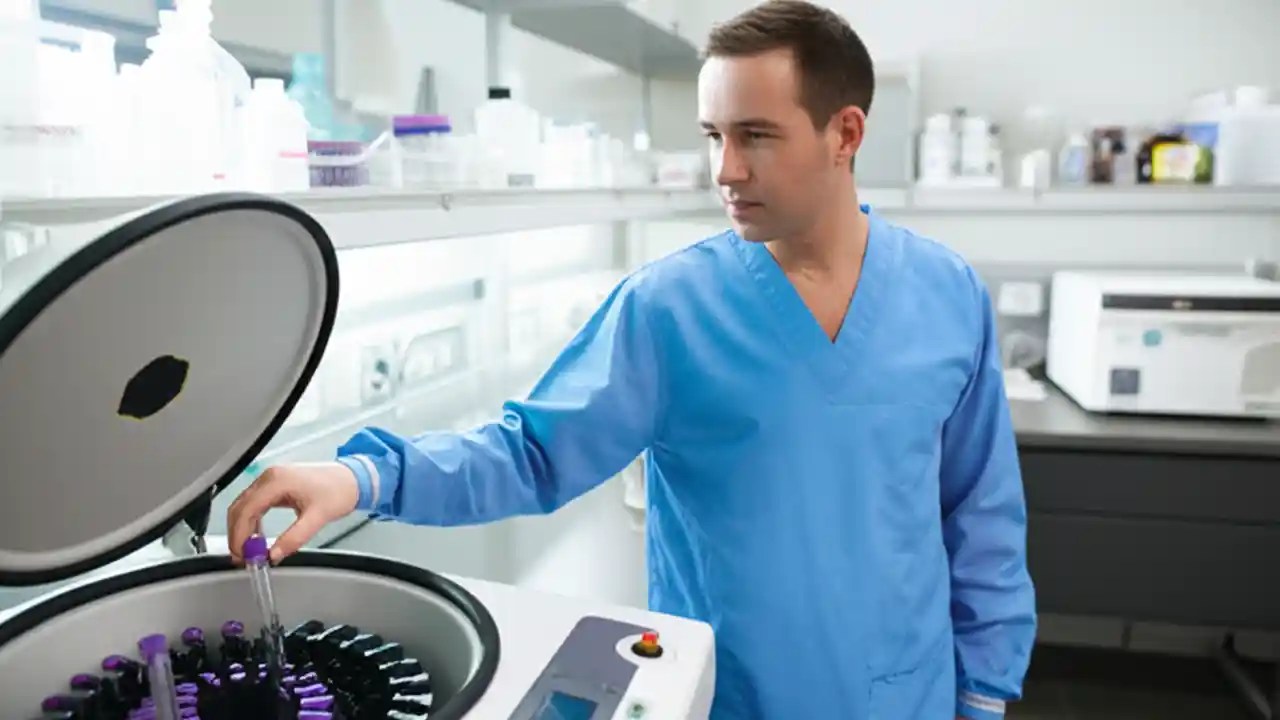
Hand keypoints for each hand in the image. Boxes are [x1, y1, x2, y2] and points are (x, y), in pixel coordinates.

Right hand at [226, 462, 359, 563]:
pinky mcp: (276, 485)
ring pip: (244, 506)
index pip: (246, 510)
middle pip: (240, 507)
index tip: (242, 554)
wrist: (353, 479)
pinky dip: (251, 521)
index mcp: (277, 480)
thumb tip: (273, 554)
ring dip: (242, 528)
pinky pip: (254, 504)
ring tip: (248, 551)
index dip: (239, 535)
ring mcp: (271, 479)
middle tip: (242, 556)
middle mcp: (270, 477)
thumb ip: (294, 538)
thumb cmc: (339, 490)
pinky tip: (256, 536)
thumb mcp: (318, 517)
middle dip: (237, 534)